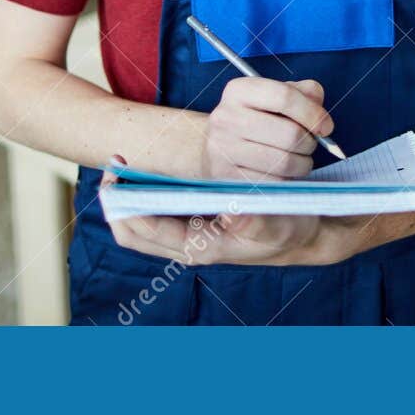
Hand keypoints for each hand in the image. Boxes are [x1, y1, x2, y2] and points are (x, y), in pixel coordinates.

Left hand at [102, 160, 328, 265]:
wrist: (301, 235)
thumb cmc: (289, 229)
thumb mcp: (279, 224)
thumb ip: (256, 220)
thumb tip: (233, 209)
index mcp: (203, 248)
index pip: (150, 233)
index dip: (128, 207)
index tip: (116, 183)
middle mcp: (189, 246)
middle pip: (133, 233)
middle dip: (116, 203)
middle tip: (112, 168)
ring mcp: (188, 237)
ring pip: (139, 226)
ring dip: (126, 198)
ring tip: (122, 166)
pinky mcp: (192, 224)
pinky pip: (155, 216)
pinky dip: (143, 196)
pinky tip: (146, 172)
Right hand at [201, 76, 333, 181]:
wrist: (213, 146)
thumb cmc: (254, 118)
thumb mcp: (273, 96)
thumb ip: (302, 93)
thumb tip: (319, 108)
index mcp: (239, 90)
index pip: (285, 97)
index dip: (313, 113)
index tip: (326, 127)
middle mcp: (226, 117)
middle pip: (289, 134)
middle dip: (310, 143)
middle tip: (309, 144)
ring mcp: (224, 149)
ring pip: (284, 162)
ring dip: (302, 164)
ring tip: (298, 159)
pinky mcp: (227, 178)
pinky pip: (273, 183)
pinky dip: (286, 180)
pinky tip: (282, 172)